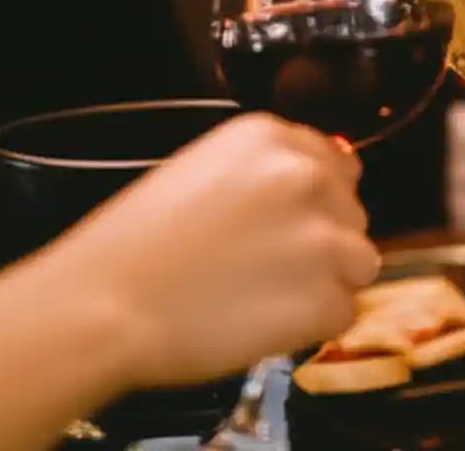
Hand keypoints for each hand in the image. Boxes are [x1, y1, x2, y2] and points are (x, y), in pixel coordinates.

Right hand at [34, 113, 379, 388]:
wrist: (105, 307)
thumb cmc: (134, 246)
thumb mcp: (200, 173)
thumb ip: (264, 174)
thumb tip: (318, 188)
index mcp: (271, 137)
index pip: (335, 165)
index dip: (315, 202)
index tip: (284, 226)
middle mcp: (307, 177)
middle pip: (350, 214)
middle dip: (321, 241)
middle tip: (263, 267)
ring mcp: (324, 239)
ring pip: (359, 262)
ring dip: (326, 283)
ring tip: (265, 298)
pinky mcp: (326, 298)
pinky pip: (343, 313)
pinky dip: (312, 326)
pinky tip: (264, 324)